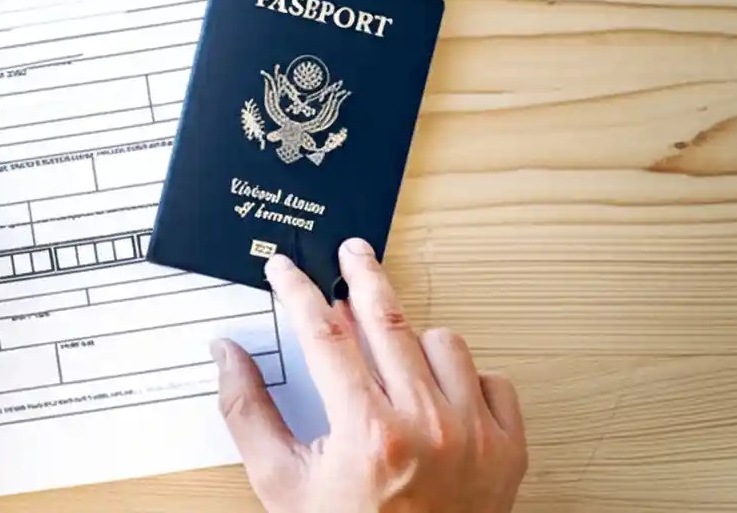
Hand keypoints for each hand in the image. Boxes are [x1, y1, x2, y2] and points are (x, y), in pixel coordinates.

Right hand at [211, 239, 526, 511]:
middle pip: (388, 319)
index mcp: (367, 432)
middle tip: (352, 251)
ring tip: (391, 353)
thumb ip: (247, 412)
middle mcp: (426, 425)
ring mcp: (474, 435)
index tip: (286, 270)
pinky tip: (439, 391)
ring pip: (444, 342)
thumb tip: (227, 355)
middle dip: (363, 274)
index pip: (324, 333)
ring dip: (412, 339)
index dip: (299, 290)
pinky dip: (465, 379)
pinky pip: (493, 381)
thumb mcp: (282, 484)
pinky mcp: (509, 450)